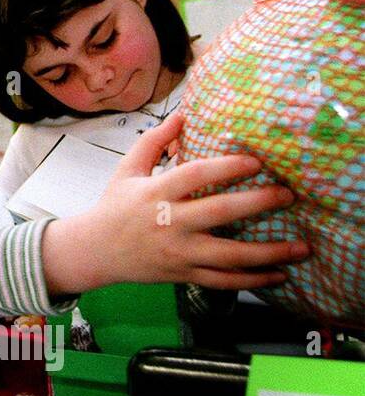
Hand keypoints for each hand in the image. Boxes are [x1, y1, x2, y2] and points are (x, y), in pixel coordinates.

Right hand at [42, 113, 308, 293]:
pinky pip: (223, 281)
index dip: (228, 167)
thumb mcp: (127, 169)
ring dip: (269, 252)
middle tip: (288, 194)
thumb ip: (154, 141)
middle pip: (219, 212)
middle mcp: (169, 223)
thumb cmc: (114, 206)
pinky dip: (253, 281)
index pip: (195, 175)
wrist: (94, 251)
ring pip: (229, 255)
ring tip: (301, 246)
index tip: (257, 161)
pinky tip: (279, 275)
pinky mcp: (183, 274)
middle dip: (258, 203)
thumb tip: (183, 114)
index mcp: (156, 193)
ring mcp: (178, 252)